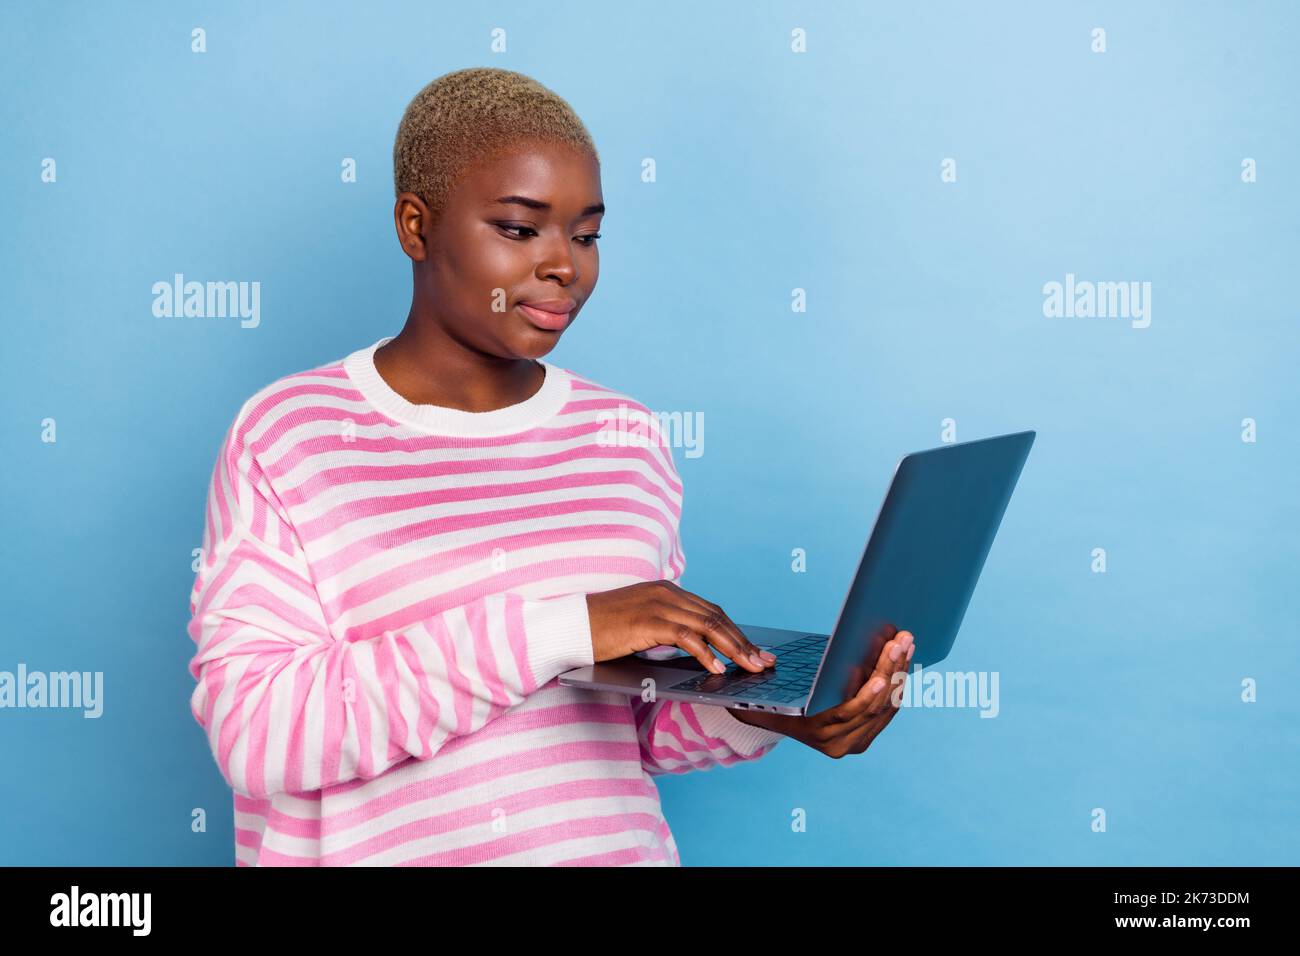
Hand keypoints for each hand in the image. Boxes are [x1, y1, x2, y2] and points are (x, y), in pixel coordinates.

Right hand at [586, 580, 777, 674]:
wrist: (571, 625)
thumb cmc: (602, 631)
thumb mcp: (641, 626)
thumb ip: (668, 630)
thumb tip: (698, 652)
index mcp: (667, 591)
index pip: (712, 612)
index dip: (736, 632)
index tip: (756, 651)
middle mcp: (667, 593)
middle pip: (716, 617)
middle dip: (743, 642)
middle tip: (764, 662)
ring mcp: (658, 605)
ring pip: (708, 625)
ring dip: (734, 649)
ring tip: (750, 668)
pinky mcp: (648, 621)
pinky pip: (686, 636)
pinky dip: (705, 653)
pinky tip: (717, 668)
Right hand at [731, 630, 913, 757]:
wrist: (777, 723)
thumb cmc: (770, 704)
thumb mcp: (763, 696)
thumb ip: (765, 683)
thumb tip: (762, 662)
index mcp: (818, 734)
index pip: (849, 715)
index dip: (868, 697)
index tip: (882, 677)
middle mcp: (840, 743)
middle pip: (875, 708)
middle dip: (891, 671)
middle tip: (901, 641)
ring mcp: (857, 741)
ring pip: (888, 707)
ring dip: (900, 672)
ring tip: (907, 643)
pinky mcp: (868, 733)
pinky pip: (890, 708)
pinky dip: (898, 682)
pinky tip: (903, 658)